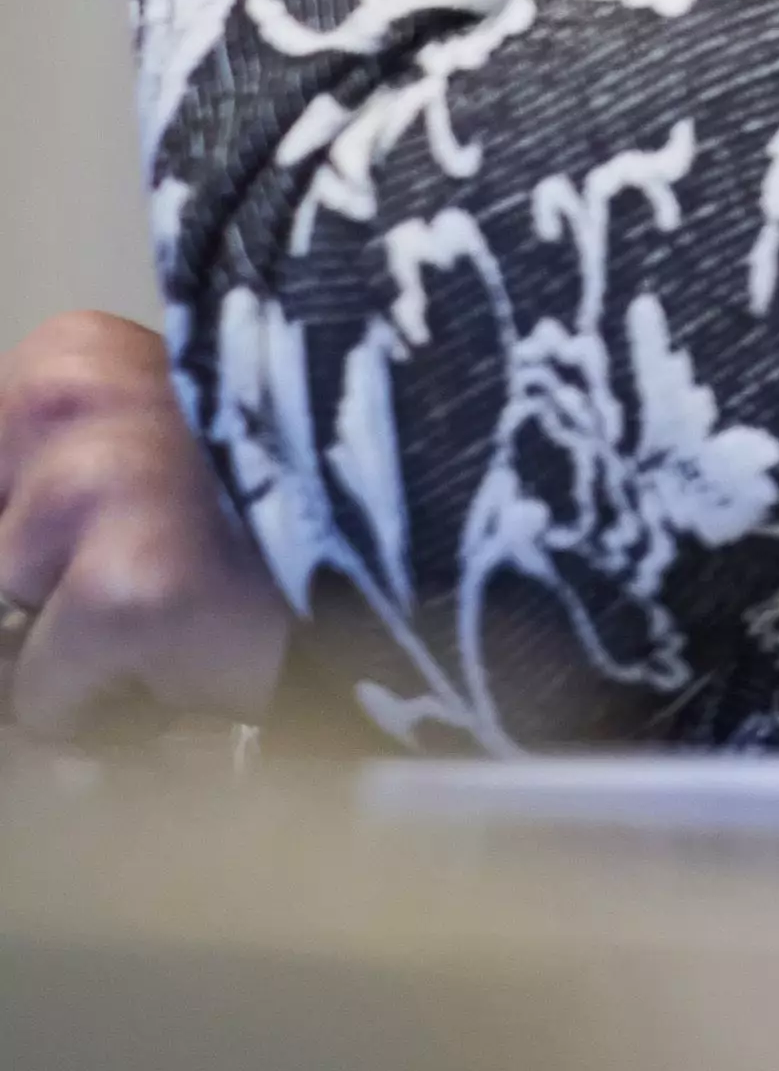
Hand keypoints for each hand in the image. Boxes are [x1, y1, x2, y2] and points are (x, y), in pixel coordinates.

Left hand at [0, 311, 288, 736]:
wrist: (444, 530)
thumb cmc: (312, 498)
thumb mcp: (162, 445)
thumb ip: (68, 489)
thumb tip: (19, 586)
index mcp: (73, 363)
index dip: (34, 537)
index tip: (98, 550)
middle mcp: (71, 409)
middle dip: (46, 587)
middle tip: (151, 577)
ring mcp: (96, 493)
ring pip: (6, 625)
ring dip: (77, 646)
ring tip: (180, 613)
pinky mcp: (125, 588)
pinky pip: (47, 696)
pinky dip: (109, 707)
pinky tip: (195, 654)